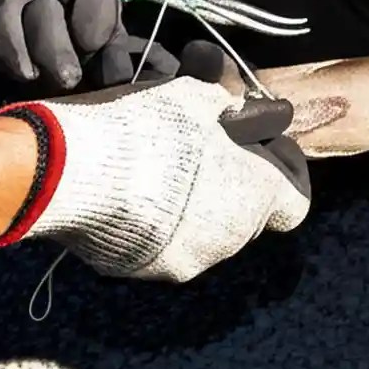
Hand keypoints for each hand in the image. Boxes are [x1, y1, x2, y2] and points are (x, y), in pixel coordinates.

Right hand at [0, 40, 312, 281]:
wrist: (73, 172)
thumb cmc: (150, 127)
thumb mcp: (201, 98)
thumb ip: (242, 111)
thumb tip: (272, 113)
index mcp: (257, 196)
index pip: (295, 201)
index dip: (282, 171)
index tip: (262, 145)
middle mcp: (231, 237)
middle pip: (246, 214)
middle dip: (232, 181)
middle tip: (204, 147)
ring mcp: (187, 260)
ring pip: (204, 231)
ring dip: (193, 202)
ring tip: (161, 166)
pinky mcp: (143, 270)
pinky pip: (162, 244)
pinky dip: (156, 221)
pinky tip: (131, 191)